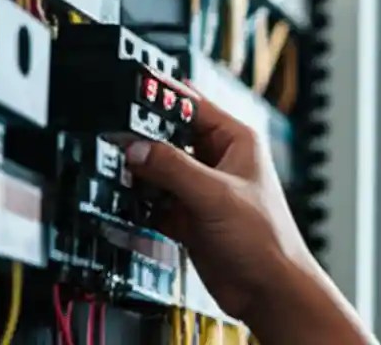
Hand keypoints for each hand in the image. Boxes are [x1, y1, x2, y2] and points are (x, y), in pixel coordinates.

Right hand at [125, 92, 370, 344]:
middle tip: (114, 137)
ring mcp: (202, 189)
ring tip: (114, 169)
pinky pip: (155, 200)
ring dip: (139, 172)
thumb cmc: (265, 237)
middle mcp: (219, 160)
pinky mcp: (188, 215)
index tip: (131, 92)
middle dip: (144, 138)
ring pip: (159, 169)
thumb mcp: (215, 194)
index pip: (194, 105)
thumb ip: (174, 168)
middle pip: (171, 136)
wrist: (267, 288)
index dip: (164, 96)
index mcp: (237, 141)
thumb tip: (138, 148)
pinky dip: (140, 201)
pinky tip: (124, 201)